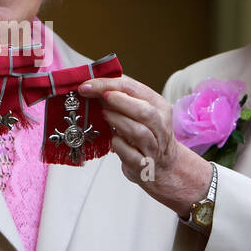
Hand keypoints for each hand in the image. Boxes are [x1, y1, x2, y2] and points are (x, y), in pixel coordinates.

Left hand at [77, 75, 211, 215]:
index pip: (135, 89)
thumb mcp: (141, 111)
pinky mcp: (143, 165)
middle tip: (101, 98)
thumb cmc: (146, 134)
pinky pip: (130, 154)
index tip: (87, 86)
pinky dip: (118, 144)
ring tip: (104, 115)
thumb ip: (123, 97)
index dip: (108, 85)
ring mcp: (153, 147)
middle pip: (144, 111)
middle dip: (119, 102)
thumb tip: (93, 84)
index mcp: (159, 107)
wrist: (163, 166)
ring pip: (138, 132)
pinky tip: (112, 139)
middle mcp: (160, 126)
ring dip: (118, 121)